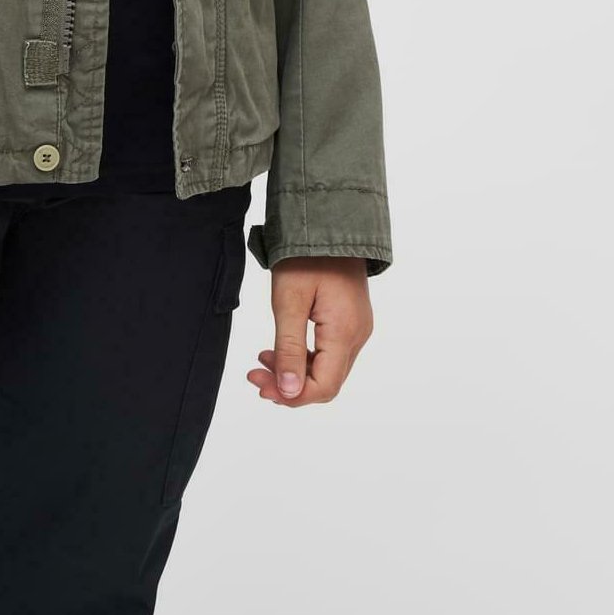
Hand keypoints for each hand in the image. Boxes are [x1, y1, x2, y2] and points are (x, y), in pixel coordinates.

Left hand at [247, 256, 372, 406]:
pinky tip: (282, 348)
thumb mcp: (288, 301)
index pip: (324, 387)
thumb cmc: (306, 255)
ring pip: (329, 368)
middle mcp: (358, 334)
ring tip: (263, 359)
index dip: (291, 395)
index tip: (259, 383)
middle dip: (290, 385)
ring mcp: (358, 327)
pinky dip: (307, 356)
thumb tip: (289, 393)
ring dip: (296, 371)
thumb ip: (289, 349)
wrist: (329, 219)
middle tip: (255, 374)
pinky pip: (332, 351)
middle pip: (327, 381)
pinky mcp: (352, 319)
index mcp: (345, 332)